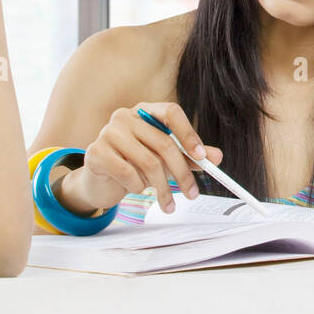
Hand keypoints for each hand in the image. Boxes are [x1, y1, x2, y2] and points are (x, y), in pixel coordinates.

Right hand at [61, 101, 222, 214]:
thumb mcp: (165, 158)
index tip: (202, 158)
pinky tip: (138, 189)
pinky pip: (127, 173)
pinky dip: (138, 186)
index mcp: (145, 111)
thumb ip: (189, 155)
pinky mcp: (96, 153)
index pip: (171, 112)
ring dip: (162, 187)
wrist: (100, 180)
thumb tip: (217, 157)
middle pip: (163, 142)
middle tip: (192, 193)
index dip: (188, 134)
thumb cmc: (135, 164)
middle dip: (182, 172)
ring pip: (148, 162)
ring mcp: (108, 132)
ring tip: (167, 202)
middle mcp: (125, 116)